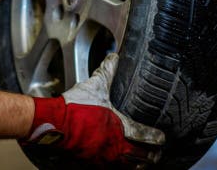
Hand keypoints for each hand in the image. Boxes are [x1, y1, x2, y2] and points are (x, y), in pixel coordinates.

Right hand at [24, 53, 164, 166]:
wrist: (54, 123)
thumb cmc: (74, 108)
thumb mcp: (94, 86)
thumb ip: (107, 72)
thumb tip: (115, 57)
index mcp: (119, 126)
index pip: (144, 135)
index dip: (156, 138)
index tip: (163, 138)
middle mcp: (114, 145)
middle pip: (140, 156)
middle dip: (151, 156)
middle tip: (158, 155)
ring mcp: (104, 157)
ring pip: (128, 166)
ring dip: (138, 165)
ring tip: (144, 163)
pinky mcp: (92, 163)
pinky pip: (112, 169)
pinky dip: (121, 168)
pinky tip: (122, 166)